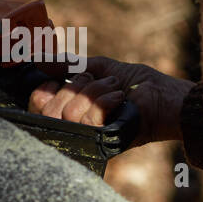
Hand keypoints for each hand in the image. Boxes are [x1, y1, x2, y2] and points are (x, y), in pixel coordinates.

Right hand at [28, 55, 194, 148]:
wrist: (165, 98)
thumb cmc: (139, 84)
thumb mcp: (99, 68)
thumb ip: (69, 65)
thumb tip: (37, 60)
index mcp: (71, 109)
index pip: (37, 104)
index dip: (46, 88)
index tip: (66, 78)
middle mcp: (75, 127)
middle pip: (49, 109)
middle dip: (78, 87)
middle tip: (104, 83)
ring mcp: (88, 137)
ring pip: (69, 113)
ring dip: (96, 92)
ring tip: (116, 90)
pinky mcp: (101, 141)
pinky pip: (86, 120)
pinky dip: (104, 102)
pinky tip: (119, 99)